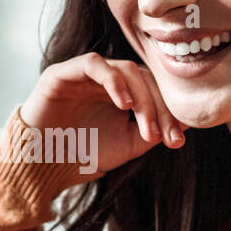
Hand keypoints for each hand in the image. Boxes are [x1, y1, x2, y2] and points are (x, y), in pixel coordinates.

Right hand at [19, 52, 186, 175]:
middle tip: (164, 135)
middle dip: (158, 108)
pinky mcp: (62, 73)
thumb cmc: (82, 155)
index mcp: (119, 92)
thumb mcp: (127, 146)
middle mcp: (104, 79)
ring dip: (141, 97)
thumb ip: (153, 131)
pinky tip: (124, 104)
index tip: (178, 139)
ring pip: (124, 70)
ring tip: (146, 125)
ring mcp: (83, 73)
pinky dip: (113, 80)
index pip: (153, 90)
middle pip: (143, 79)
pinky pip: (93, 64)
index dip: (168, 112)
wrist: (42, 166)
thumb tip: (188, 120)